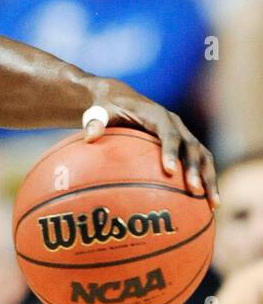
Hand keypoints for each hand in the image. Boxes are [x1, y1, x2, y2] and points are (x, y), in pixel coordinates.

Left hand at [84, 81, 218, 205]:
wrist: (120, 97)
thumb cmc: (107, 106)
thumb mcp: (98, 111)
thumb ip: (94, 122)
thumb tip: (89, 137)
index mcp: (157, 115)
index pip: (168, 133)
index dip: (170, 151)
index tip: (169, 170)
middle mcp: (176, 124)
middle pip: (192, 147)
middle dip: (195, 168)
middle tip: (194, 190)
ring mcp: (183, 134)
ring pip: (203, 156)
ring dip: (209, 178)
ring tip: (213, 204)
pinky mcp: (185, 145)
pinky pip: (200, 163)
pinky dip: (206, 181)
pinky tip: (208, 206)